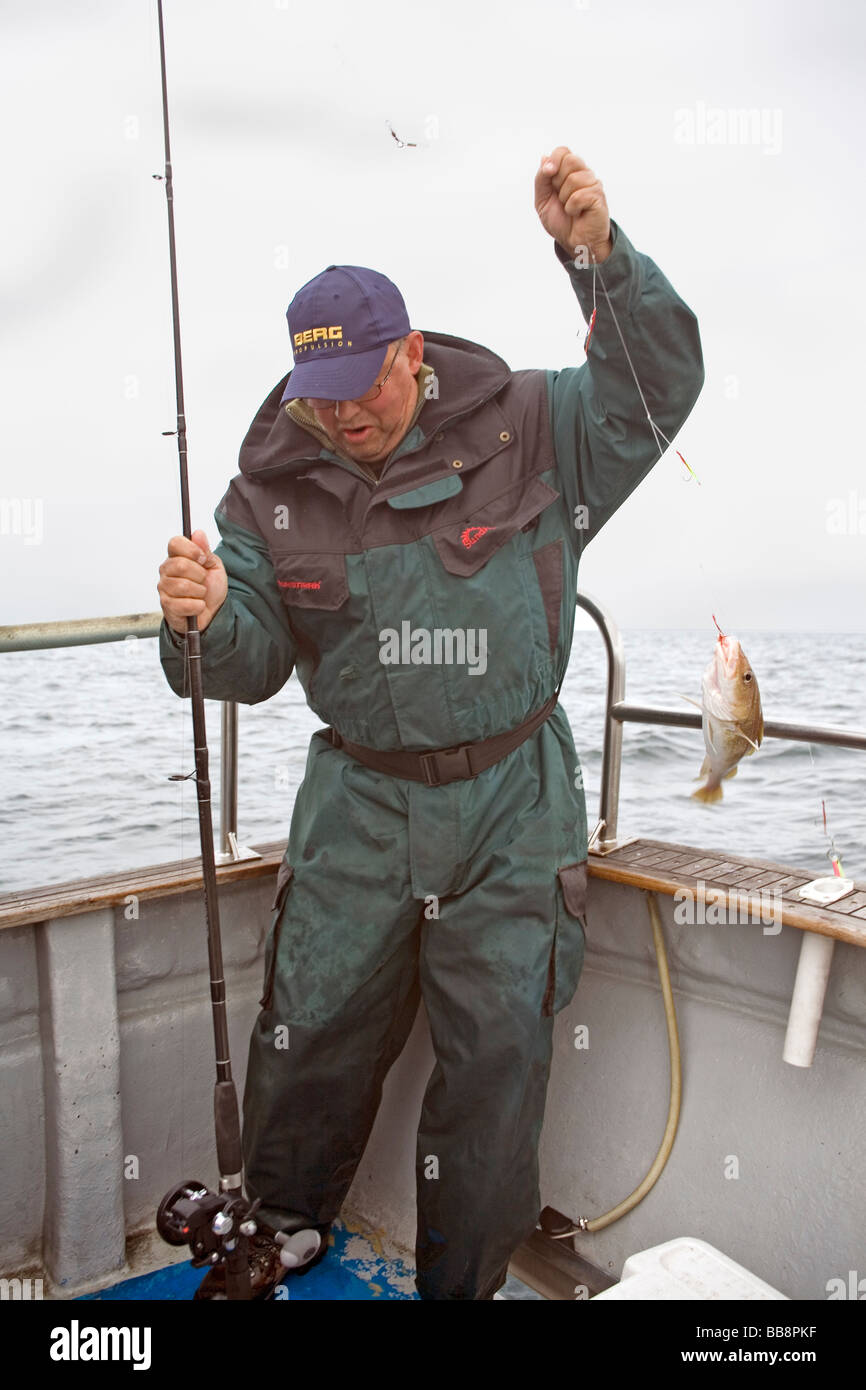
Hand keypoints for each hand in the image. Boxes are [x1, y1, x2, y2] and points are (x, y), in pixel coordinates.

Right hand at [157, 529, 226, 633]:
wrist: (213, 612)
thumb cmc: (211, 588)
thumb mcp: (214, 566)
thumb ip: (205, 550)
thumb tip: (198, 533)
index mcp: (177, 556)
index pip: (175, 542)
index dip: (191, 549)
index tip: (202, 558)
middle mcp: (166, 570)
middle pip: (181, 565)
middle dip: (200, 575)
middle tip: (203, 581)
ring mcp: (164, 587)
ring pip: (183, 585)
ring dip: (200, 592)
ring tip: (200, 594)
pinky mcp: (166, 605)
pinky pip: (184, 604)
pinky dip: (197, 606)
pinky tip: (197, 606)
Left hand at [535, 147, 611, 262]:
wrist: (574, 243)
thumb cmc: (561, 222)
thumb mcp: (542, 200)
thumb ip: (541, 179)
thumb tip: (544, 158)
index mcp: (570, 172)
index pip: (563, 151)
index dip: (554, 159)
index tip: (548, 173)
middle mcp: (584, 174)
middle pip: (570, 160)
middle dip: (558, 181)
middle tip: (562, 198)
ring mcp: (593, 184)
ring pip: (574, 179)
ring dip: (565, 199)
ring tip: (570, 209)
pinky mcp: (599, 196)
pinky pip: (579, 195)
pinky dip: (572, 208)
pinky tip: (578, 214)